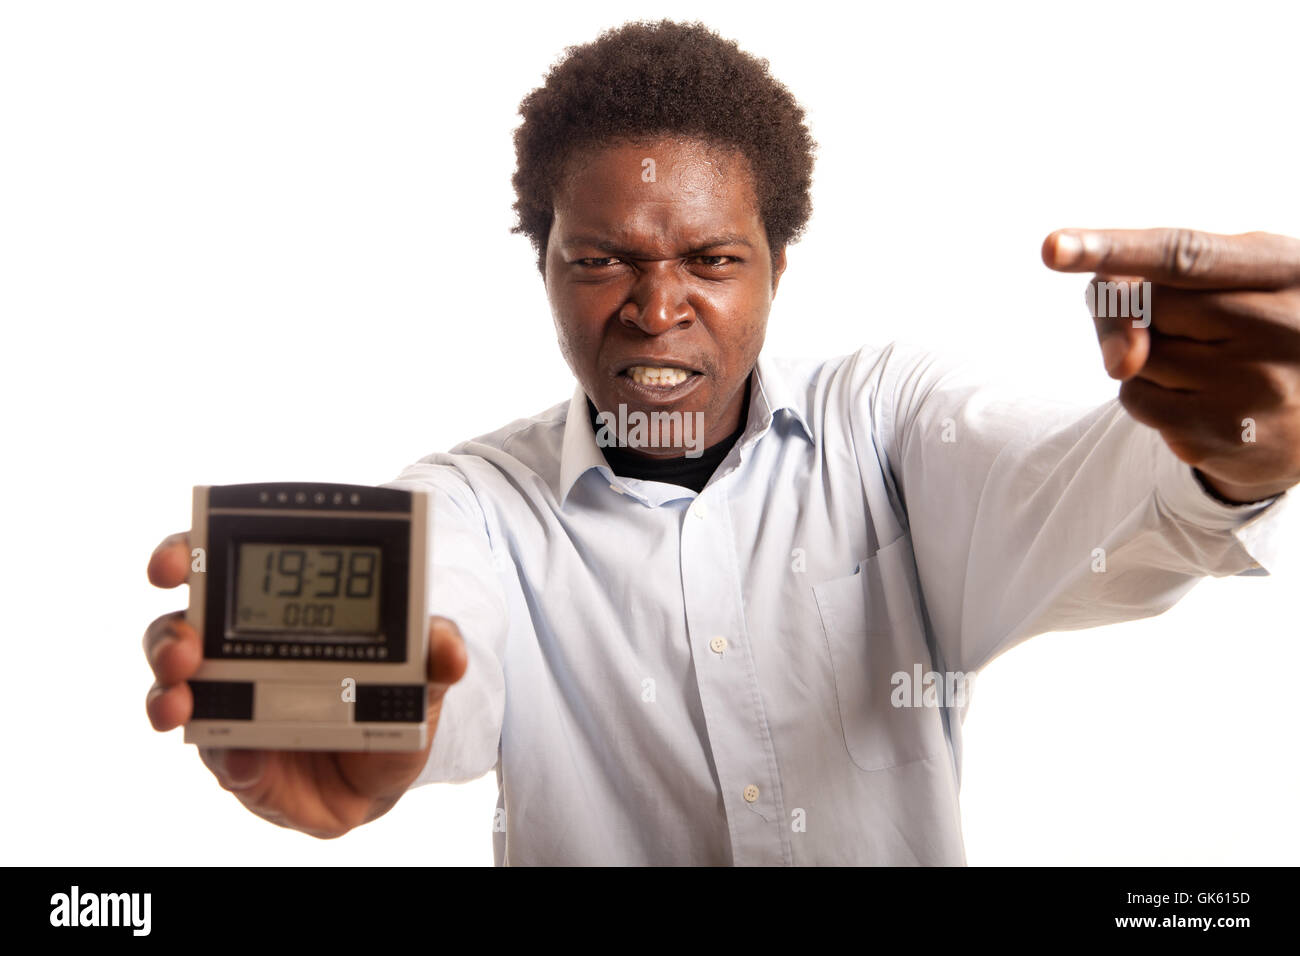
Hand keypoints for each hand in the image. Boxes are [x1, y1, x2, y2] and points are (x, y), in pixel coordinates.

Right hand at [144, 532, 467, 837]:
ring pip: (176, 693)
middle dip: (169, 635)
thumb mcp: (418, 673)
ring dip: (171, 695)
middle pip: (177, 631)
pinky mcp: (236, 761)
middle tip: (184, 647)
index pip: (216, 569)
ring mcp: (229, 709)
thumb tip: (449, 647)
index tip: (177, 560)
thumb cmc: (385, 702)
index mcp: (271, 613)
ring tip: (184, 702)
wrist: (381, 775)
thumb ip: (434, 653)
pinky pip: (220, 758)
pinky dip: (229, 757)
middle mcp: (235, 656)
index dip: (184, 556)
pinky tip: (245, 758)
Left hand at [1042, 227, 1299, 502]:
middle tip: (1193, 321)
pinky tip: (1196, 395)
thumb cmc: (1254, 326)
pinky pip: (1136, 401)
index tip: (1052, 247)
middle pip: (1148, 305)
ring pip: (1134, 359)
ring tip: (1207, 361)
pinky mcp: (1229, 436)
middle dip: (1146, 310)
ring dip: (1146, 357)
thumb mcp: (1228, 280)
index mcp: (1285, 268)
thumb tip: (1121, 365)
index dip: (1114, 248)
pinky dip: (1147, 393)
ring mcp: (1256, 387)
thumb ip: (1153, 290)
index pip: (1184, 255)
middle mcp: (1282, 326)